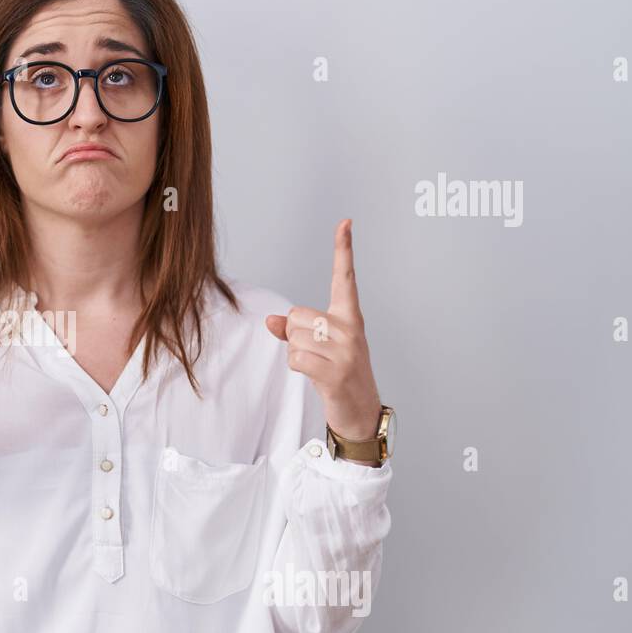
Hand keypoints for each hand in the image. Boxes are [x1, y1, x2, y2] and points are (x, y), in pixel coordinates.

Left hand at [264, 219, 382, 444]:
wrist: (360, 411)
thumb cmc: (338, 373)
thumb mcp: (318, 347)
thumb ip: (294, 330)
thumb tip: (271, 320)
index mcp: (350, 317)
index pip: (344, 278)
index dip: (343, 250)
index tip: (345, 222)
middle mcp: (351, 328)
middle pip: (297, 315)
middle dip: (295, 336)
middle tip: (317, 355)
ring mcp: (346, 350)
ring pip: (294, 338)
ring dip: (296, 355)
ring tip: (319, 367)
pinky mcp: (337, 372)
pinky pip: (296, 358)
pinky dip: (297, 368)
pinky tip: (316, 376)